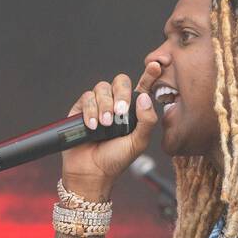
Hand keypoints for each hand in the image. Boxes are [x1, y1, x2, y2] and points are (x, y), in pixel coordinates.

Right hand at [60, 60, 161, 201]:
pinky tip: (93, 126)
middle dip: (121, 94)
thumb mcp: (138, 143)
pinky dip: (90, 110)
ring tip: (105, 125)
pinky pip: (87, 97)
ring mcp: (98, 105)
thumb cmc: (116, 160)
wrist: (91, 172)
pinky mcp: (81, 109)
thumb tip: (144, 96)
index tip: (156, 65)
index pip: (142, 87)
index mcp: (133, 111)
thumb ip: (147, 121)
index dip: (149, 74)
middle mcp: (115, 104)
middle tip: (120, 113)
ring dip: (104, 106)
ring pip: (102, 88)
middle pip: (120, 81)